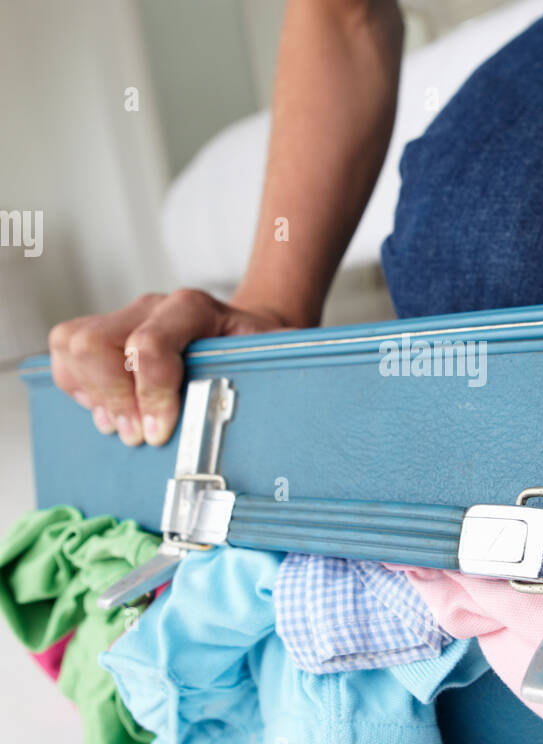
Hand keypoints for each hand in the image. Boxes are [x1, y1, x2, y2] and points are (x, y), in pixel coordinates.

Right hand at [49, 290, 290, 446]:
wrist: (251, 327)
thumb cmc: (259, 350)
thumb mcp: (274, 359)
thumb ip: (270, 374)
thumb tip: (266, 417)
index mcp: (193, 308)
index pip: (149, 344)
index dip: (150, 394)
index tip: (159, 433)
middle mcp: (152, 307)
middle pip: (96, 343)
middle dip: (113, 398)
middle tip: (137, 436)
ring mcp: (125, 317)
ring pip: (73, 342)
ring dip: (91, 393)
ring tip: (121, 425)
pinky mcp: (108, 333)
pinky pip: (67, 351)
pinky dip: (78, 386)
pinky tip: (107, 409)